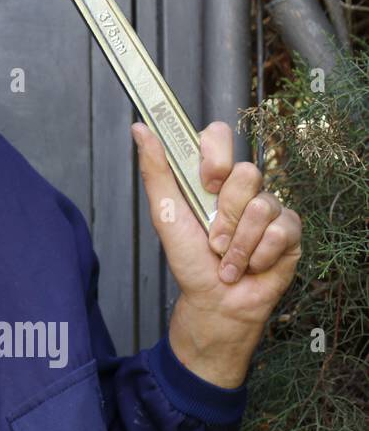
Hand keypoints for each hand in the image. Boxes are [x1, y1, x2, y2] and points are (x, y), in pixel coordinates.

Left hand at [132, 120, 302, 387]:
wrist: (216, 302)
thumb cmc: (189, 259)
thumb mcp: (165, 213)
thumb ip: (156, 171)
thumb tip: (140, 129)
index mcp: (212, 178)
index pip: (220, 136)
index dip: (216, 154)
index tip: (207, 181)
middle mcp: (243, 188)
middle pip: (247, 172)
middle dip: (226, 214)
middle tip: (213, 237)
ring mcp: (270, 207)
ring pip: (262, 205)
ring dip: (238, 243)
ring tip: (227, 259)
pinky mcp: (290, 231)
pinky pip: (280, 231)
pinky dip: (258, 256)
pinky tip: (250, 266)